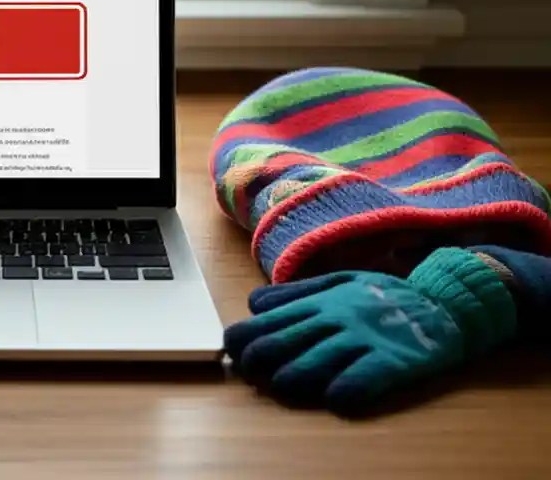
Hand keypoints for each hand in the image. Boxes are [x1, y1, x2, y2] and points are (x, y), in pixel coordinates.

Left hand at [224, 270, 472, 414]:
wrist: (447, 303)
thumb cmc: (384, 297)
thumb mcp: (339, 282)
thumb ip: (296, 294)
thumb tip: (253, 305)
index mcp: (320, 301)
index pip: (267, 321)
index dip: (242, 340)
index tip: (234, 353)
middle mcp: (336, 318)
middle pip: (281, 343)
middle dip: (258, 363)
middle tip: (254, 374)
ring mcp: (364, 339)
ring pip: (312, 363)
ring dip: (291, 380)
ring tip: (283, 386)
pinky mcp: (393, 361)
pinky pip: (360, 381)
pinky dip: (342, 392)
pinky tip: (334, 398)